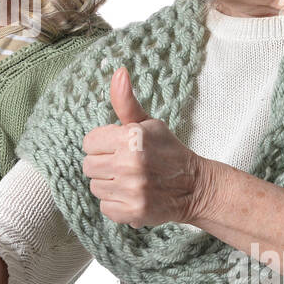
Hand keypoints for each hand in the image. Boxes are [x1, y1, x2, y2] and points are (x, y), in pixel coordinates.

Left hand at [81, 67, 215, 228]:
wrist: (195, 187)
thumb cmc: (167, 151)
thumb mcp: (148, 123)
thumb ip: (125, 101)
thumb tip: (118, 71)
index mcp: (131, 137)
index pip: (88, 142)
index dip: (102, 144)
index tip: (118, 147)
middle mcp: (129, 163)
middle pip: (88, 165)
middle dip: (104, 164)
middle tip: (125, 165)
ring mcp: (131, 189)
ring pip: (95, 187)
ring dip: (109, 184)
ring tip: (130, 180)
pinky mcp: (133, 212)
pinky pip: (104, 207)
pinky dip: (116, 204)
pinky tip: (132, 195)